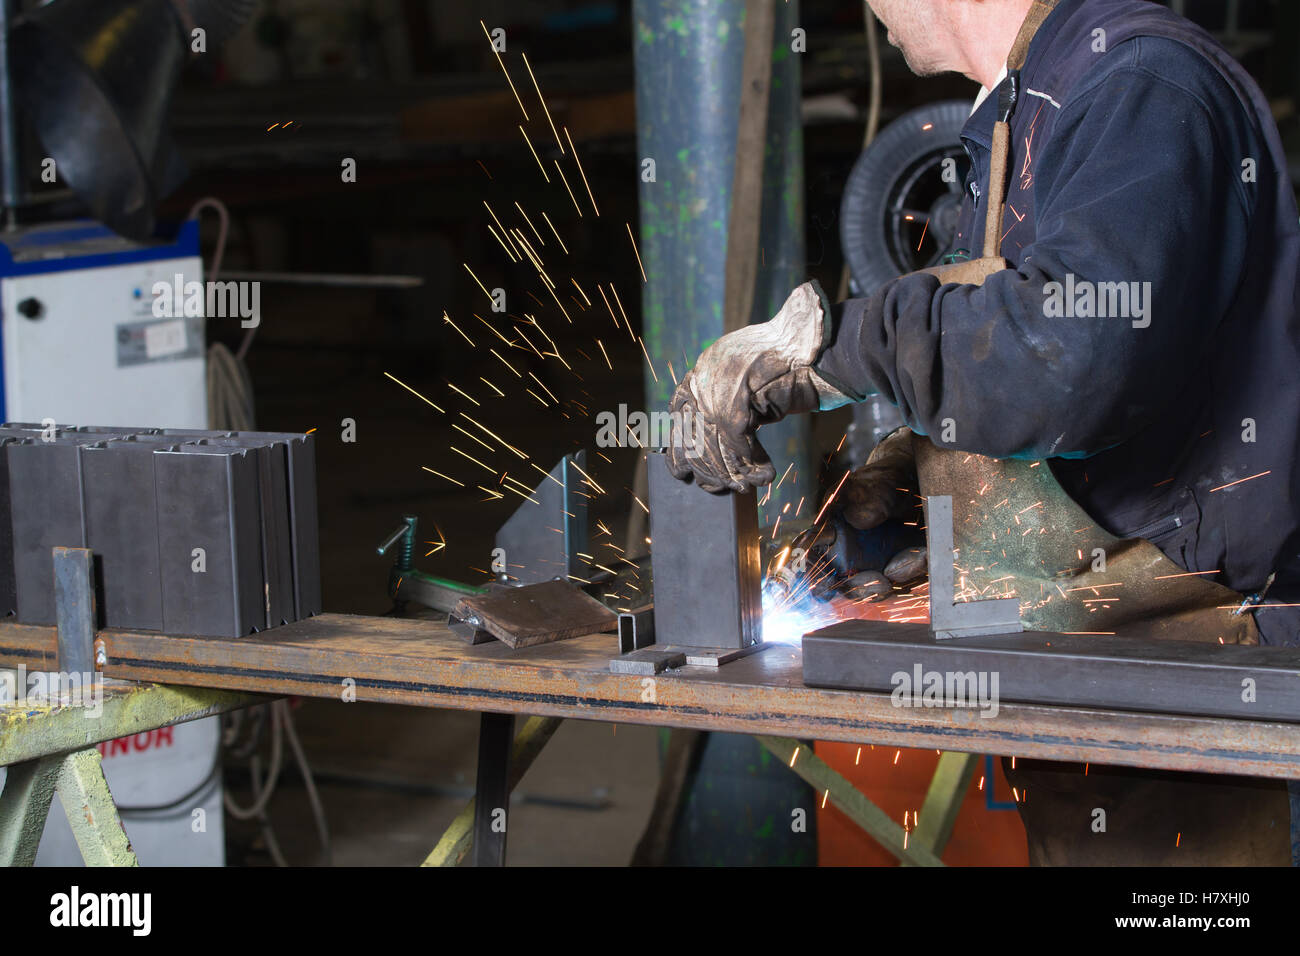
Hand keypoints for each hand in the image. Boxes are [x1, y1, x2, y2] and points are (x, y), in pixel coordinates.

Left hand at [666, 281, 850, 492]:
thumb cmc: (792, 362)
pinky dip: (755, 465)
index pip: (679, 411)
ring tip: (745, 486)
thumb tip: (719, 431)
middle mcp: (706, 377)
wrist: (818, 348)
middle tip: (718, 486)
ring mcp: (719, 390)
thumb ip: (730, 395)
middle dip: (707, 467)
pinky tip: (766, 476)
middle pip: (694, 434)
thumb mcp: (751, 375)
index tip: (683, 468)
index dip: (681, 443)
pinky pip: (740, 447)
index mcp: (705, 366)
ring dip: (732, 472)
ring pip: (715, 446)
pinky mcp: (738, 405)